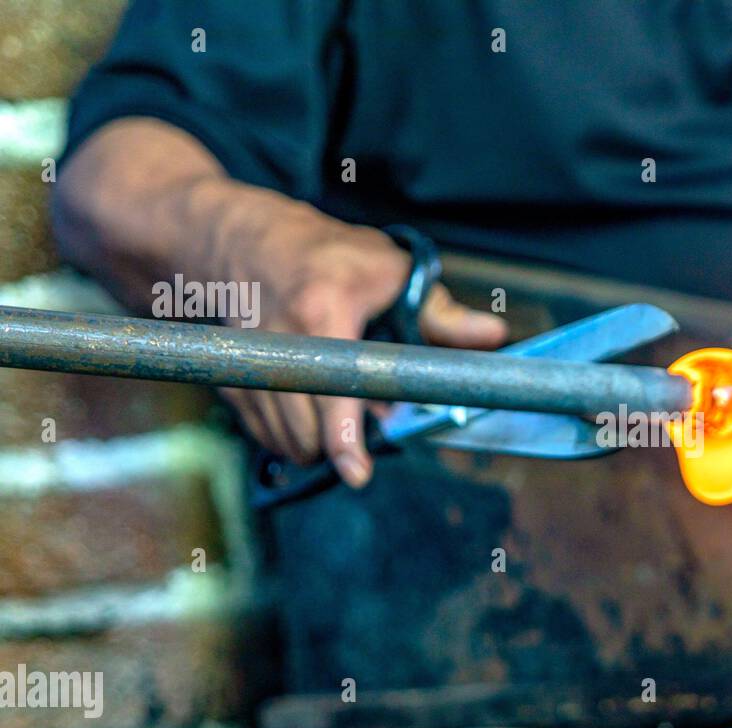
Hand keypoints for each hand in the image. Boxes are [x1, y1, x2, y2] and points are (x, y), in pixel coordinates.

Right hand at [222, 211, 506, 486]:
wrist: (240, 239)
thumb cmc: (323, 254)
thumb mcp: (390, 270)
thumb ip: (440, 313)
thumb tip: (492, 337)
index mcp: (321, 312)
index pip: (333, 390)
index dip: (344, 438)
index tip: (358, 472)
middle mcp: (276, 343)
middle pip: (308, 430)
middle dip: (342, 442)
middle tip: (367, 413)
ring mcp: (246, 364)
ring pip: (286, 441)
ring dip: (318, 442)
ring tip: (338, 402)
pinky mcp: (228, 380)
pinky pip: (265, 435)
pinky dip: (292, 434)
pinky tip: (309, 404)